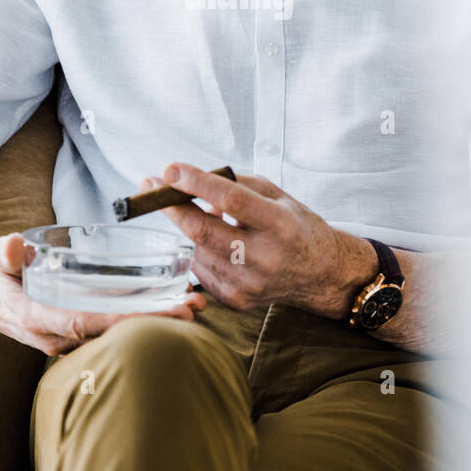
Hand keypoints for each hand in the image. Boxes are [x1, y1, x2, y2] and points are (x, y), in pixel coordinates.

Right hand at [0, 232, 205, 355]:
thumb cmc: (0, 275)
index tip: (153, 315)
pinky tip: (178, 304)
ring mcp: (76, 338)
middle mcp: (62, 337)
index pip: (84, 323)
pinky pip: (120, 328)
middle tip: (192, 308)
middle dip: (154, 323)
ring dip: (159, 322)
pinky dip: (149, 318)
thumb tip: (12, 246)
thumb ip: (5, 255)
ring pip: (122, 334)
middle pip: (114, 334)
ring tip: (197, 306)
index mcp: (41, 320)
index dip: (119, 322)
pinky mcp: (87, 332)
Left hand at [144, 164, 378, 318]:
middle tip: (149, 186)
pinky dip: (199, 251)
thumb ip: (237, 185)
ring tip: (198, 214)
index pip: (231, 200)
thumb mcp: (277, 195)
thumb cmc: (296, 226)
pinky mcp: (237, 301)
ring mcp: (249, 284)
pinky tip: (214, 242)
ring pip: (197, 250)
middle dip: (170, 207)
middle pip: (203, 231)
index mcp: (280, 225)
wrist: (321, 274)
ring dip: (188, 228)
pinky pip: (201, 270)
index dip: (196, 183)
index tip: (169, 169)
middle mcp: (265, 258)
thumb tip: (190, 181)